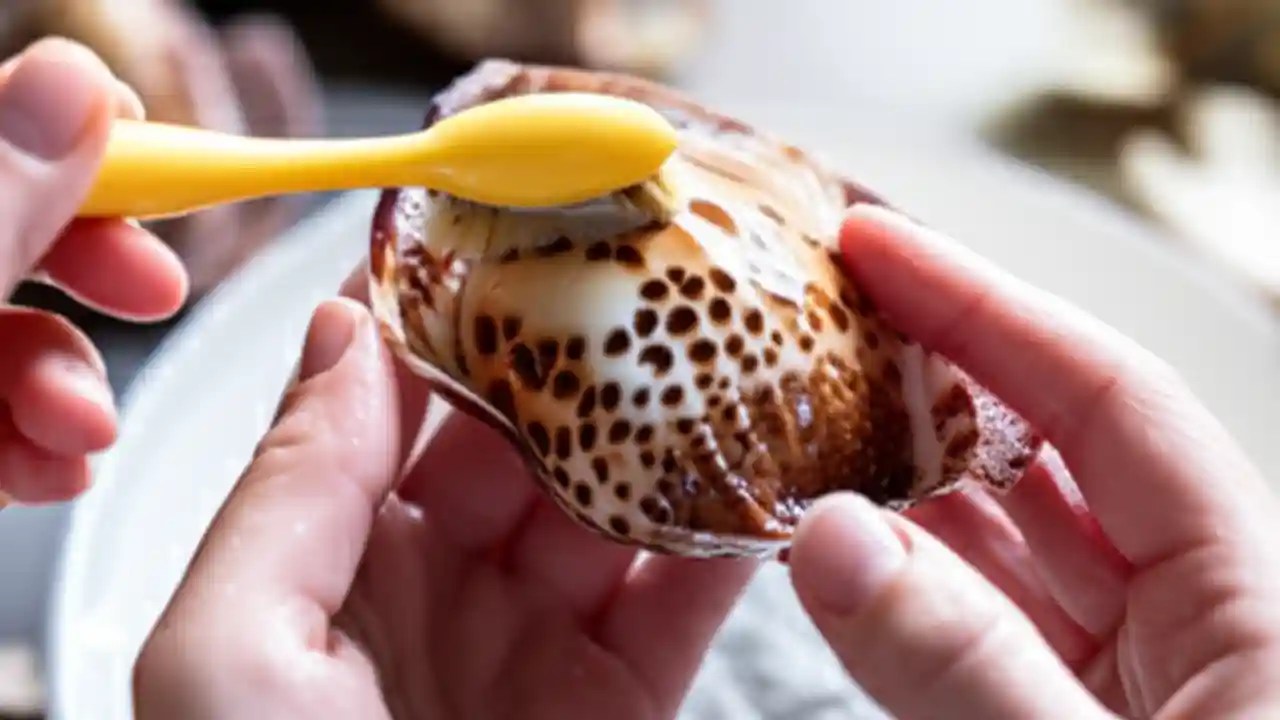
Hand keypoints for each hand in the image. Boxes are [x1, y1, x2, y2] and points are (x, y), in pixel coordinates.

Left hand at [0, 38, 187, 504]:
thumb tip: (72, 87)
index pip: (3, 126)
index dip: (81, 131)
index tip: (158, 154)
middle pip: (21, 227)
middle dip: (96, 273)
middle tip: (151, 293)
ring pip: (8, 336)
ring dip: (69, 390)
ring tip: (81, 435)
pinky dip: (34, 446)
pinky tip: (52, 470)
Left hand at [132, 273, 756, 718]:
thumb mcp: (234, 652)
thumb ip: (292, 484)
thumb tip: (338, 326)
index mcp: (325, 558)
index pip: (403, 397)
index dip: (462, 309)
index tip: (529, 227)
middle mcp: (433, 588)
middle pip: (527, 438)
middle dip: (592, 357)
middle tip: (662, 269)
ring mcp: (533, 643)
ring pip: (615, 505)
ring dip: (673, 433)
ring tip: (735, 348)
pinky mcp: (618, 705)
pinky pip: (682, 600)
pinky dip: (730, 536)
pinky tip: (768, 471)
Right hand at [788, 205, 1279, 717]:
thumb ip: (972, 667)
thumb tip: (830, 538)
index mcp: (1254, 601)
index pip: (1112, 399)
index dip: (985, 305)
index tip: (872, 244)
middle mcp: (1198, 616)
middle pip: (1057, 450)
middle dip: (936, 374)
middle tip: (824, 318)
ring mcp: (1138, 674)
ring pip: (1011, 540)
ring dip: (908, 479)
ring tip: (808, 419)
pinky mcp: (1078, 717)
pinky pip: (984, 621)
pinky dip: (908, 579)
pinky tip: (843, 546)